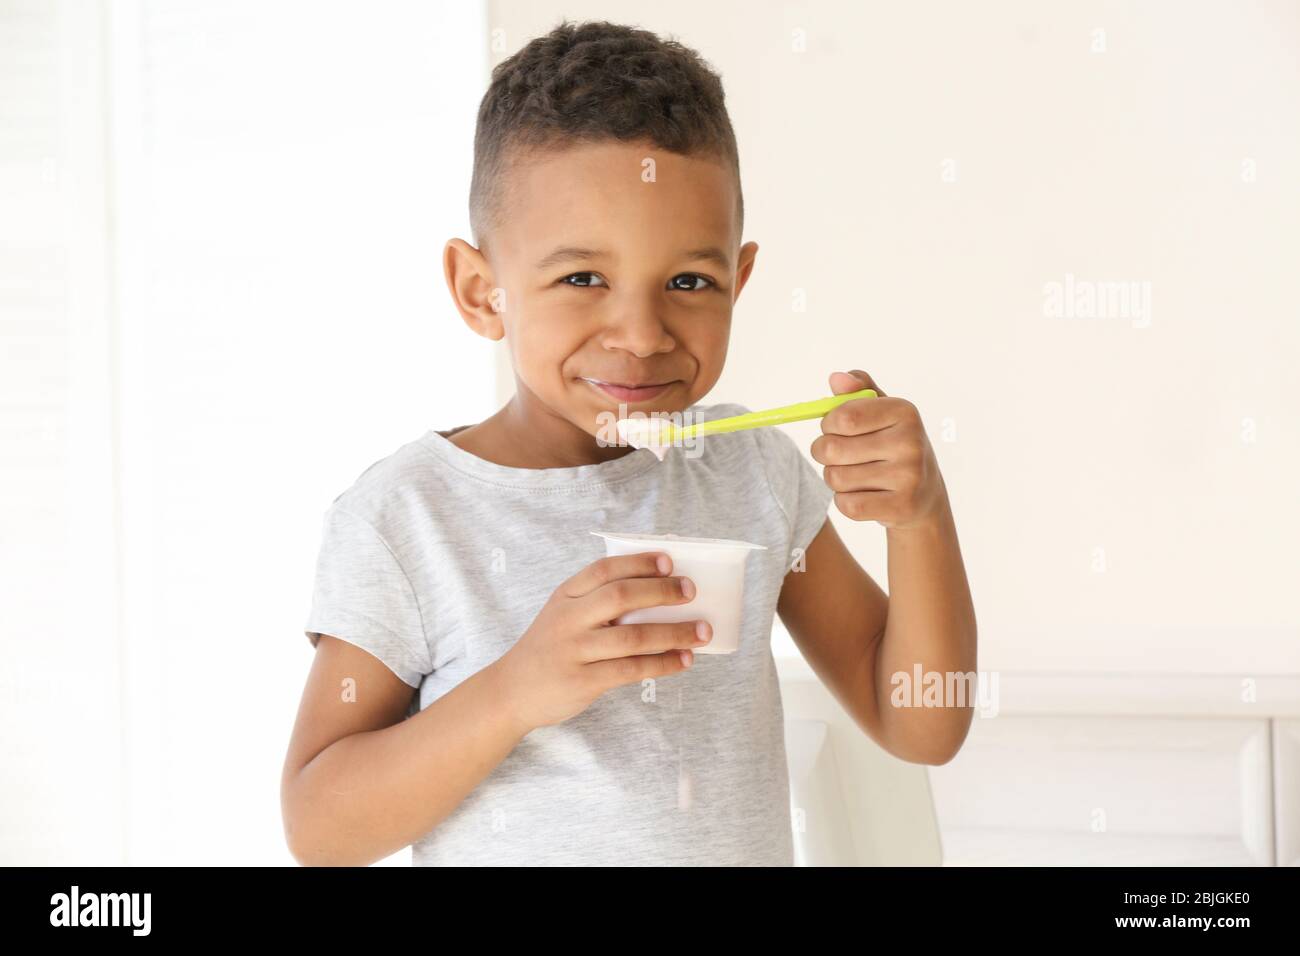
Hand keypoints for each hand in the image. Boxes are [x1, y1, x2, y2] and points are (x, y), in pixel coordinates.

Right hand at [492, 552, 710, 731]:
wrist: (511, 691)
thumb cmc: (549, 648)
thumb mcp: (561, 615)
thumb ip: (595, 602)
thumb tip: (656, 593)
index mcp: (565, 596)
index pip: (604, 569)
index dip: (638, 563)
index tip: (669, 561)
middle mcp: (569, 619)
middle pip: (620, 596)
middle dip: (661, 591)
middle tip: (691, 591)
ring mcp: (575, 650)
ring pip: (634, 636)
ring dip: (674, 632)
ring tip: (703, 631)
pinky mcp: (584, 681)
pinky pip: (632, 669)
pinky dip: (663, 663)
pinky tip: (684, 660)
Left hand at [811, 369, 946, 529]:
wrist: (925, 496)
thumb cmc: (894, 446)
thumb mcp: (882, 412)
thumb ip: (858, 390)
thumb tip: (836, 379)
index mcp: (904, 412)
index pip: (843, 417)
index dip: (828, 424)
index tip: (835, 427)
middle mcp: (911, 442)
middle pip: (832, 449)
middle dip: (823, 453)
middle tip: (836, 455)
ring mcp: (909, 477)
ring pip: (836, 478)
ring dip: (834, 478)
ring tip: (853, 474)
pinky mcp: (902, 507)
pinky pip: (847, 505)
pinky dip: (845, 501)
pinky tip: (863, 495)